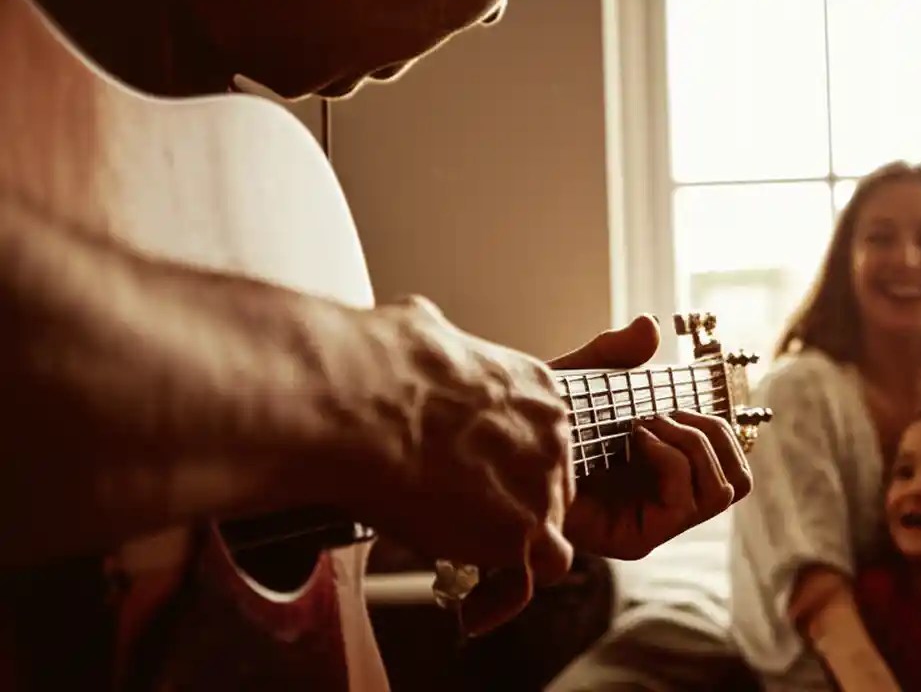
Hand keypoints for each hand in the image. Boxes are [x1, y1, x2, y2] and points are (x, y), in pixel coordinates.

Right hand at [347, 296, 574, 635]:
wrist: (355, 403)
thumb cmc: (375, 364)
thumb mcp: (420, 330)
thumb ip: (438, 345)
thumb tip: (414, 330)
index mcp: (535, 388)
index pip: (543, 441)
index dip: (508, 465)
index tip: (478, 476)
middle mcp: (552, 437)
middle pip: (549, 489)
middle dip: (509, 506)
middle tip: (463, 518)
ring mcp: (541, 487)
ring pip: (549, 536)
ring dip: (512, 551)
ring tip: (469, 561)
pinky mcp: (520, 533)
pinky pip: (530, 579)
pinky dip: (501, 596)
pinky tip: (473, 604)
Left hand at [548, 315, 752, 559]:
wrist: (498, 460)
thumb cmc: (538, 430)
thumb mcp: (582, 381)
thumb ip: (615, 354)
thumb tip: (651, 324)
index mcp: (670, 475)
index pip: (734, 467)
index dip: (719, 428)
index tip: (673, 402)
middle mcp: (669, 505)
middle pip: (739, 482)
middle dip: (712, 433)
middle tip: (663, 412)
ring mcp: (655, 524)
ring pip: (722, 492)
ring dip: (692, 444)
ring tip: (646, 424)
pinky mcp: (635, 539)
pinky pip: (684, 501)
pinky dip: (669, 457)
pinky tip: (635, 438)